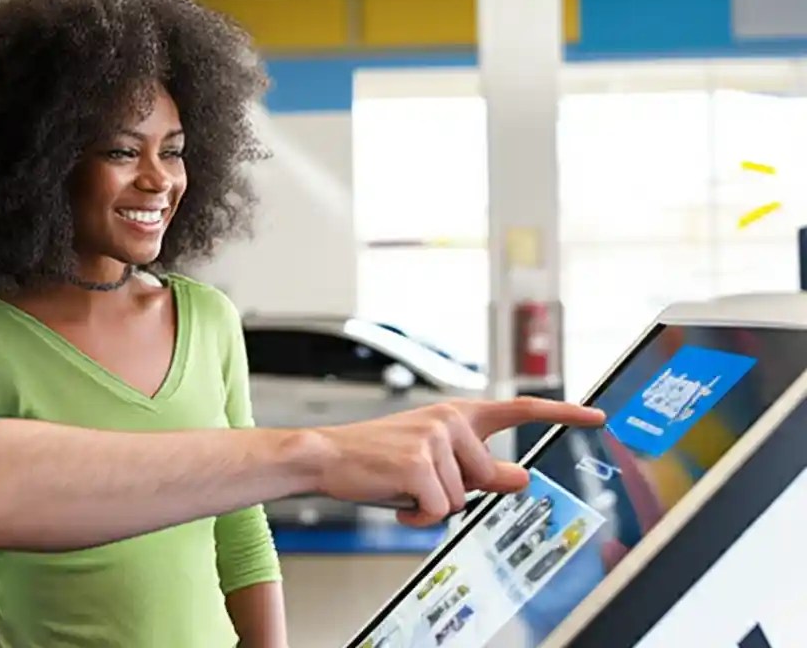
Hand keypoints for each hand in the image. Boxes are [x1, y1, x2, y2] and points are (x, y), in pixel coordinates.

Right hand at [309, 398, 605, 526]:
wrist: (327, 457)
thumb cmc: (377, 459)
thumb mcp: (433, 461)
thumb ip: (478, 468)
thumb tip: (521, 478)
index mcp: (457, 414)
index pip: (520, 410)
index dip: (563, 413)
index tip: (597, 416)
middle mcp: (450, 420)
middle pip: (485, 478)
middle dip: (456, 490)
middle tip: (417, 480)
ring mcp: (435, 438)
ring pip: (461, 498)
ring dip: (431, 504)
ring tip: (400, 485)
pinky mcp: (419, 462)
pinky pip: (438, 509)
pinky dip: (417, 515)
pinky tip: (396, 497)